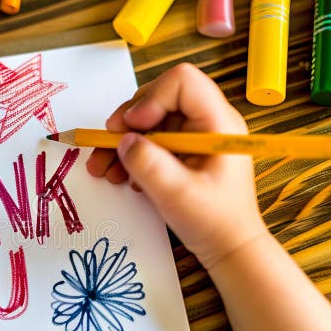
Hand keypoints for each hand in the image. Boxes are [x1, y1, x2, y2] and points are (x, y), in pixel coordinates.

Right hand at [86, 63, 267, 269]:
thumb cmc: (214, 222)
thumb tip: (123, 141)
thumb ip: (148, 164)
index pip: (182, 82)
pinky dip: (131, 155)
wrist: (229, 248)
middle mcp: (207, 122)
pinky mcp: (183, 151)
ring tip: (101, 167)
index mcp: (217, 123)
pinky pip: (151, 140)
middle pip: (159, 97)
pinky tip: (122, 176)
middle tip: (105, 144)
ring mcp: (194, 136)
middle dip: (127, 120)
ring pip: (149, 120)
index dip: (151, 98)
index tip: (133, 127)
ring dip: (122, 141)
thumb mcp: (177, 194)